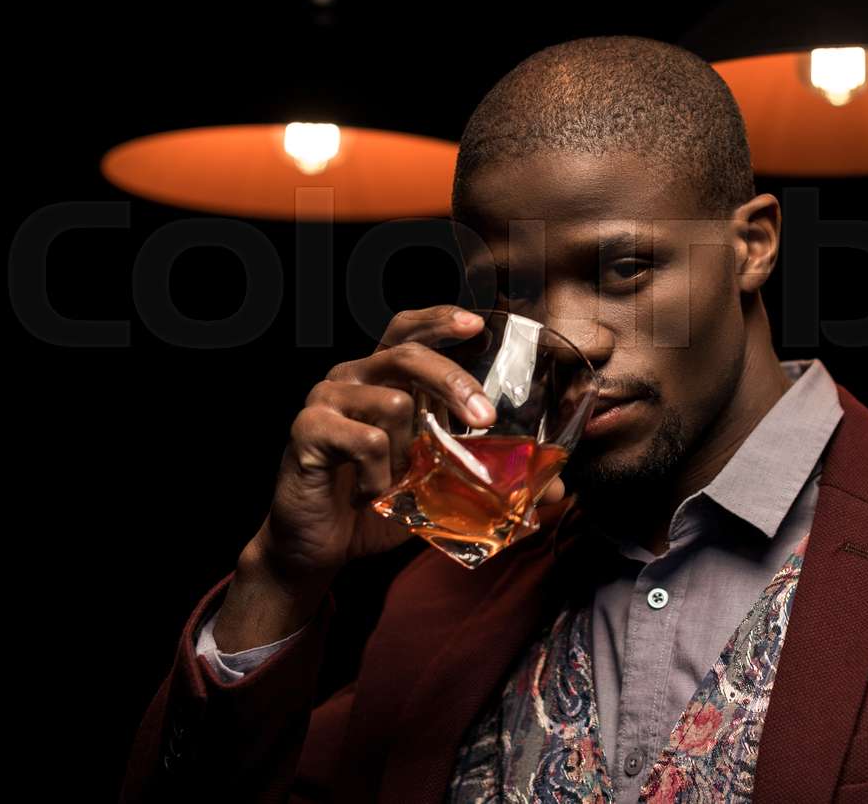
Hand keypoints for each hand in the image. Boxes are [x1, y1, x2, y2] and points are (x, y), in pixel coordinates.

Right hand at [248, 304, 568, 586]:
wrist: (318, 549)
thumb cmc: (378, 507)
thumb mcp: (443, 491)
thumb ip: (492, 481)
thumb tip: (560, 488)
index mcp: (382, 378)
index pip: (408, 330)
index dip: (439, 319)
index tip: (476, 323)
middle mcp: (351, 377)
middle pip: (408, 354)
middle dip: (454, 381)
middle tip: (485, 418)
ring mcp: (325, 400)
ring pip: (391, 401)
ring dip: (407, 451)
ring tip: (394, 479)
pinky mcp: (307, 430)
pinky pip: (364, 439)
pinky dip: (378, 475)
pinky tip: (368, 493)